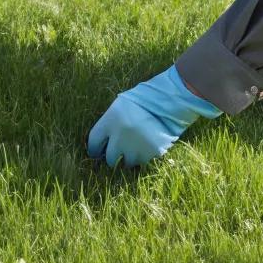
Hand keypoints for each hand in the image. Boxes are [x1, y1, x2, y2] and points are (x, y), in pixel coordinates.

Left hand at [87, 65, 220, 168]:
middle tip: (117, 153)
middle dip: (113, 156)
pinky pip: (143, 161)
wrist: (168, 100)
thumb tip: (102, 142)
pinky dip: (144, 156)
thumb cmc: (142, 100)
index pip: (93, 143)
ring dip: (130, 157)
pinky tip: (147, 146)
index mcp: (109, 122)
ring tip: (136, 147)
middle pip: (110, 158)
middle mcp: (119, 137)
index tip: (96, 152)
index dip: (94, 149)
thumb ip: (109, 124)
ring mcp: (135, 148)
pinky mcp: (150, 154)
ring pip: (127, 163)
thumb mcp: (120, 106)